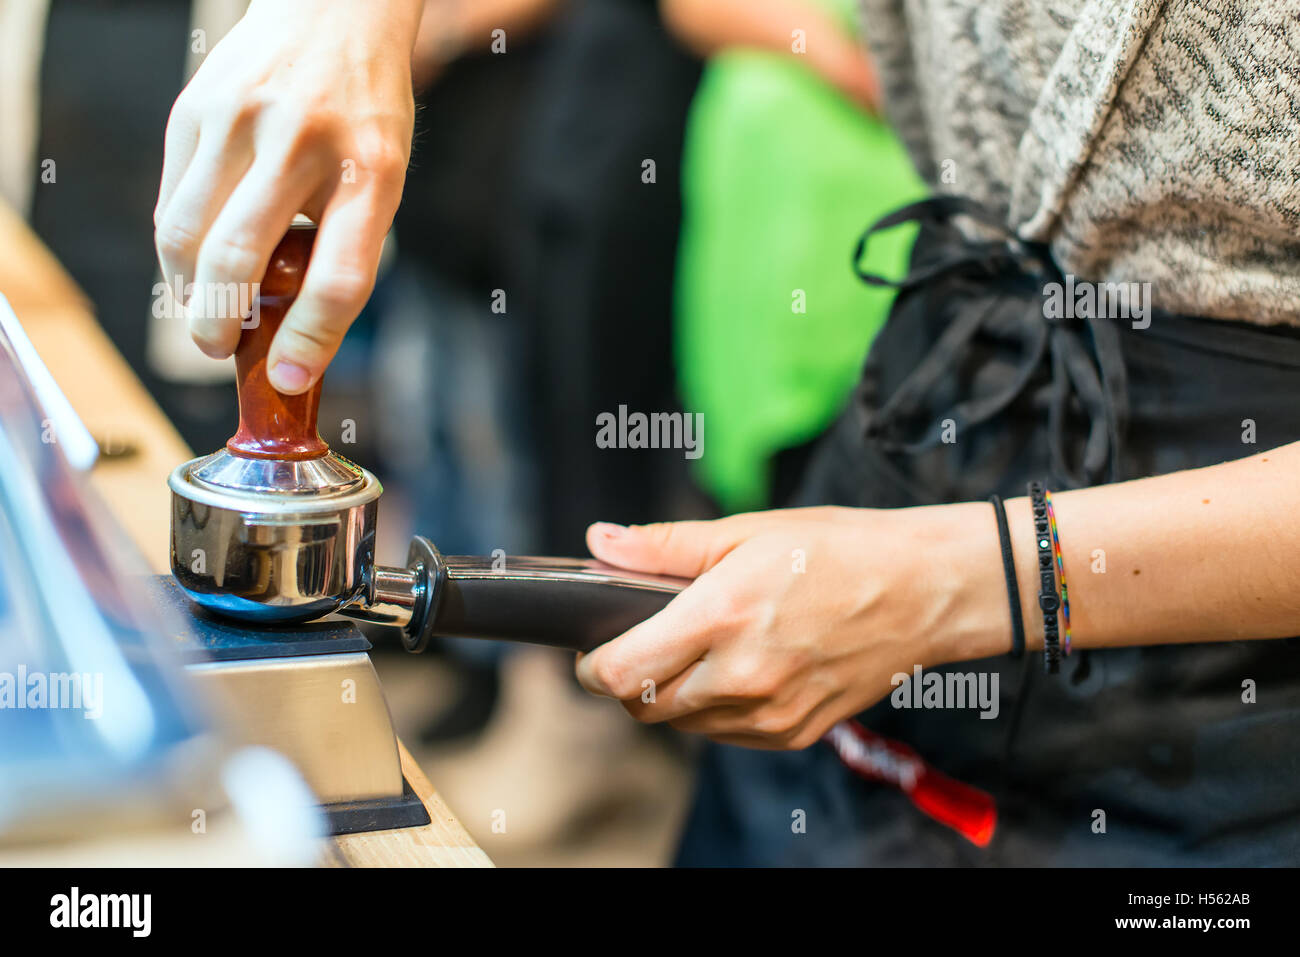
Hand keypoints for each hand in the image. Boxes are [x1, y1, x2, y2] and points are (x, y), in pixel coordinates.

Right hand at [154, 0, 421, 392]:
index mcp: (370, 169)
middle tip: (222, 351)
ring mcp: (239, 120)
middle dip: (221, 327)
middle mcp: (301, 141)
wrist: (333, 12)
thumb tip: (290, 337)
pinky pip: (170, 203)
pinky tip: (196, 264)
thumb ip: (344, 246)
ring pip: (186, 236)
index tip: (287, 378)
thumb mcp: (382, 177)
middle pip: (240, 260)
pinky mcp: (193, 109)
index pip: (339, 277)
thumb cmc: (362, 115)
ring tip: (205, 314)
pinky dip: (178, 249)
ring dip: (187, 294)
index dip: (312, 340)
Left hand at [575, 505, 1010, 748]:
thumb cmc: (840, 550)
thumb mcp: (746, 531)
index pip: (618, 671)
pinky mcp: (795, 733)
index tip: (591, 644)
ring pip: (682, 724)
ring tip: (692, 650)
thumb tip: (599, 542)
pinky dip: (712, 709)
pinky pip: (726, 734)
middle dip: (624, 679)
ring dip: (668, 695)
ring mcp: (770, 713)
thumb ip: (664, 546)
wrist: (926, 590)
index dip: (590, 663)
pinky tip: (732, 669)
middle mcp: (741, 677)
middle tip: (637, 642)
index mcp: (721, 618)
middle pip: (641, 706)